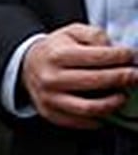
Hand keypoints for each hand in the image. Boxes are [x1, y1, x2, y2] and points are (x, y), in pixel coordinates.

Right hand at [21, 24, 137, 128]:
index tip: (131, 55)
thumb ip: (94, 35)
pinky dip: (99, 119)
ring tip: (123, 96)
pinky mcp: (50, 113)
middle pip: (96, 81)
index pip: (97, 57)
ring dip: (114, 103)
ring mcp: (50, 98)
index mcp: (57, 55)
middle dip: (122, 78)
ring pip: (90, 107)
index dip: (120, 56)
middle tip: (134, 76)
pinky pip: (80, 122)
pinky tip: (106, 109)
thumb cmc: (55, 49)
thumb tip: (113, 50)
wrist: (26, 65)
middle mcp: (51, 77)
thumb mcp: (72, 32)